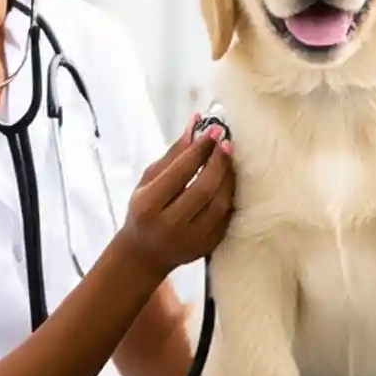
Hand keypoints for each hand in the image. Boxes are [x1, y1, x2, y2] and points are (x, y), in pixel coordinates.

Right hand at [119, 114, 235, 277]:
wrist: (145, 253)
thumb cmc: (144, 210)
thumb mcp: (149, 181)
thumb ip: (173, 153)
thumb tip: (195, 122)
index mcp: (148, 206)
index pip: (180, 172)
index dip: (199, 149)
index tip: (213, 130)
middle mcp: (169, 225)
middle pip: (203, 189)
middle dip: (218, 162)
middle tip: (226, 142)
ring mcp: (191, 240)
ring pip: (220, 204)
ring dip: (228, 177)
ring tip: (229, 159)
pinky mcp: (207, 246)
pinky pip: (226, 217)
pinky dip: (230, 195)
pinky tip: (229, 180)